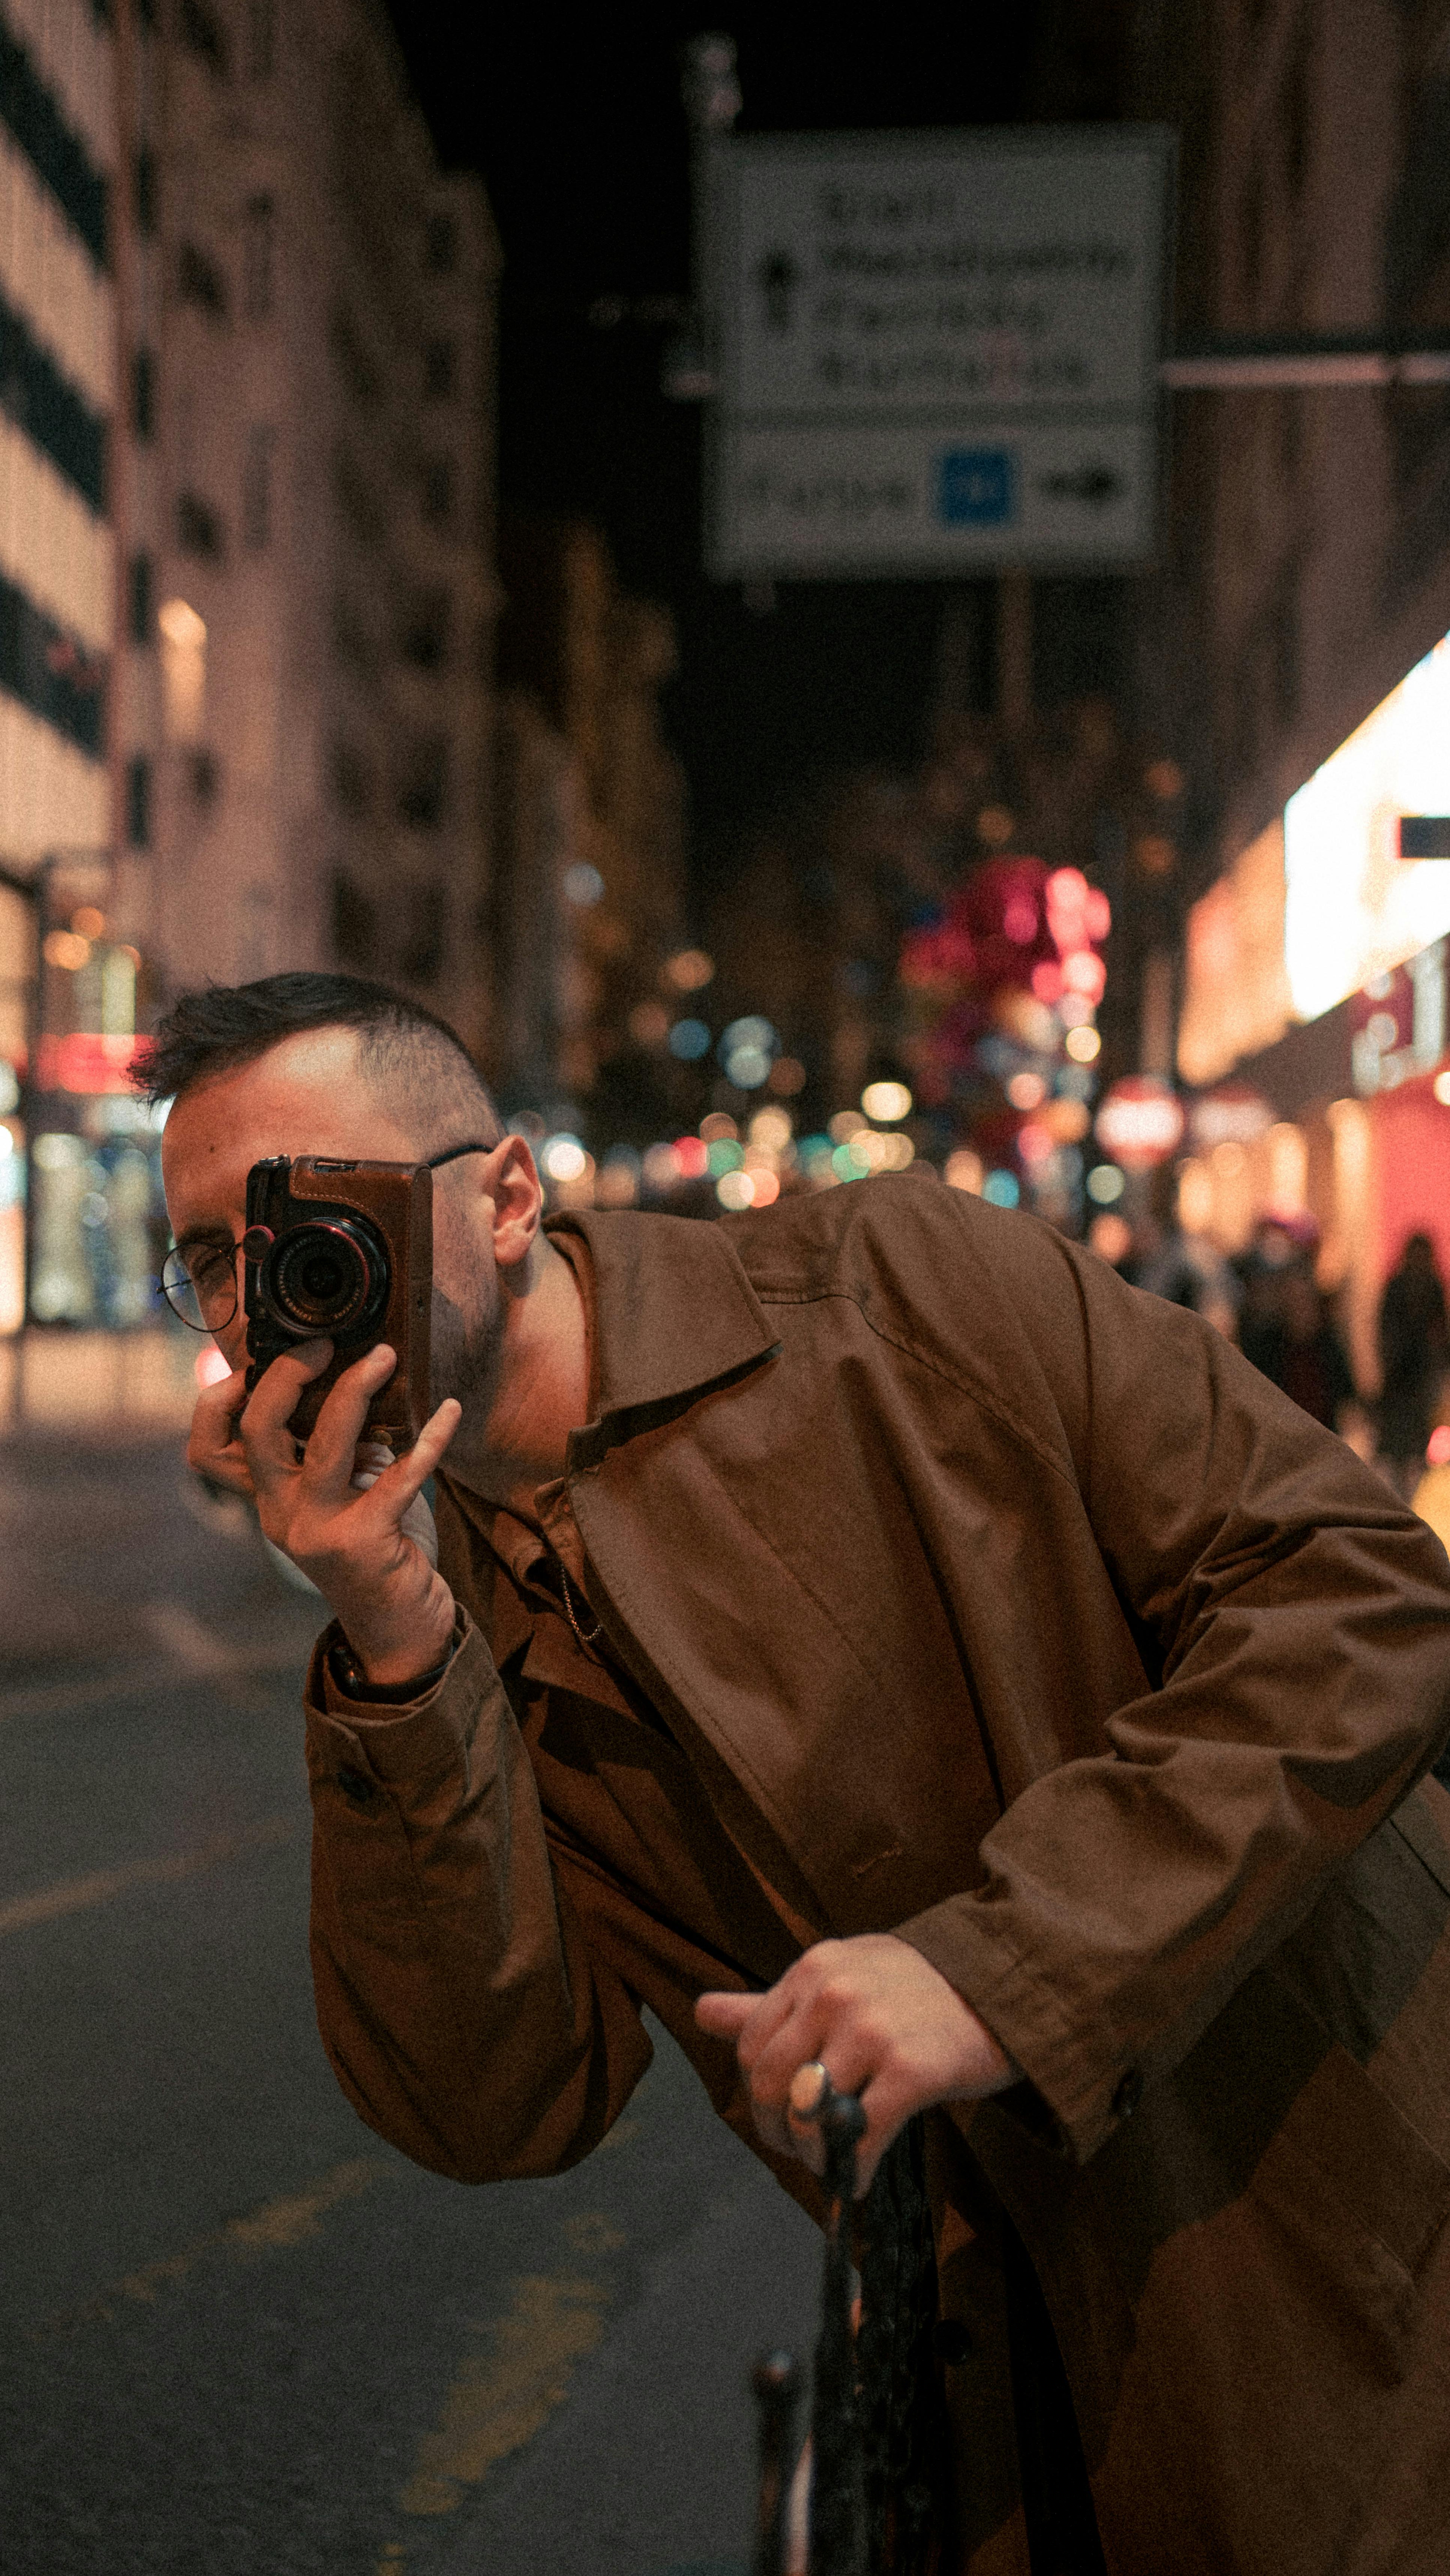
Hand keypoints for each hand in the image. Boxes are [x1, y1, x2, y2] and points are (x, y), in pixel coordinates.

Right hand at [192, 1339, 460, 1683]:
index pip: (207, 1448)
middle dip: (288, 1375)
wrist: (400, 1625)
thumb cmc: (376, 1548)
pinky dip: (428, 1440)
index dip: (220, 1398)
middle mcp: (281, 1514)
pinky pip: (399, 1476)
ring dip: (355, 1391)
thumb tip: (349, 1375)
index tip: (257, 1360)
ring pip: (325, 1444)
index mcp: (267, 1499)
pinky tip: (449, 1413)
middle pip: (258, 1430)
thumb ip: (329, 1450)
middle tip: (325, 1345)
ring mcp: (318, 1529)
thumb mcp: (336, 1497)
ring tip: (385, 1357)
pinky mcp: (364, 1541)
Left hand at [695, 1934, 1016, 2194]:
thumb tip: (701, 2011)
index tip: (780, 2118)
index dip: (757, 2095)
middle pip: (769, 2084)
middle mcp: (834, 1992)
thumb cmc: (918, 1989)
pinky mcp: (910, 2070)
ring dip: (813, 2155)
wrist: (1007, 1986)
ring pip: (807, 2114)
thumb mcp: (843, 1976)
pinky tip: (860, 2179)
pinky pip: (859, 2138)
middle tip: (802, 2151)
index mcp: (813, 1968)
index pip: (751, 2045)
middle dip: (777, 2132)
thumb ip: (773, 2002)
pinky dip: (852, 2172)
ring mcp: (872, 2029)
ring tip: (833, 2162)